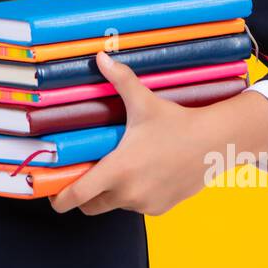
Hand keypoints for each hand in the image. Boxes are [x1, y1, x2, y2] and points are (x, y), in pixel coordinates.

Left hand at [48, 51, 217, 215]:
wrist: (215, 143)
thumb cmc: (178, 123)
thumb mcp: (145, 102)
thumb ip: (120, 80)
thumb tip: (101, 57)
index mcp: (118, 169)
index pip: (78, 195)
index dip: (61, 199)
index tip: (52, 198)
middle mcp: (129, 192)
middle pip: (92, 206)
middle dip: (85, 196)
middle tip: (85, 177)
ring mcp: (145, 204)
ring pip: (115, 205)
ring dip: (112, 193)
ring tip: (120, 168)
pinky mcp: (160, 209)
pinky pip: (137, 206)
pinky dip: (134, 196)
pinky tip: (144, 174)